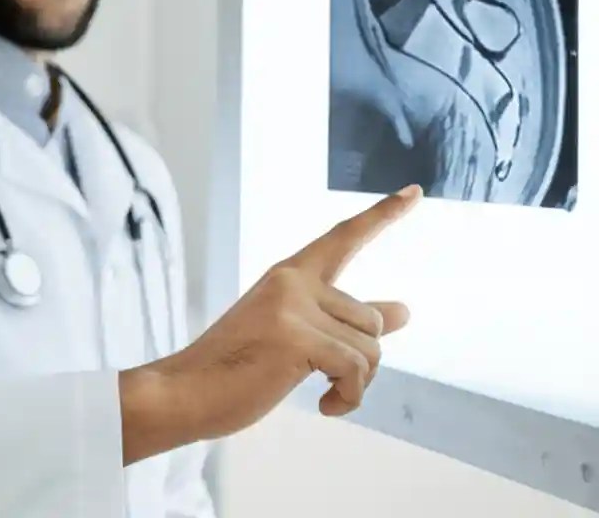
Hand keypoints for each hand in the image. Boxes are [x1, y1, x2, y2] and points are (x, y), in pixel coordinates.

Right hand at [131, 185, 420, 452]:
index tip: (415, 191)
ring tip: (323, 395)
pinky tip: (325, 407)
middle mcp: (292, 282)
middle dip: (362, 361)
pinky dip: (349, 397)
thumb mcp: (296, 337)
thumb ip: (347, 321)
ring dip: (355, 384)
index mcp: (288, 276)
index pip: (344, 238)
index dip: (383, 215)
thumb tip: (405, 310)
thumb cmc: (235, 369)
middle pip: (372, 320)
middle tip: (328, 381)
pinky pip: (355, 370)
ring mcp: (291, 306)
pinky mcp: (293, 336)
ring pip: (370, 349)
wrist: (183, 393)